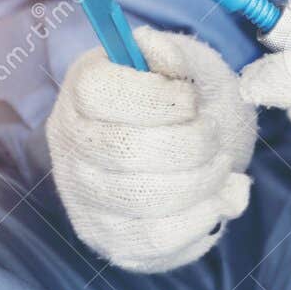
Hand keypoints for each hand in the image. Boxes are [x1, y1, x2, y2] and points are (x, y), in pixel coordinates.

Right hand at [46, 28, 255, 272]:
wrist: (195, 152)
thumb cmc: (189, 104)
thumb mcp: (189, 65)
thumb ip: (177, 52)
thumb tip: (157, 49)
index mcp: (82, 88)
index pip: (102, 95)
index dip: (161, 100)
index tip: (191, 100)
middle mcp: (69, 145)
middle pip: (126, 151)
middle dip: (193, 145)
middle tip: (215, 137)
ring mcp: (83, 198)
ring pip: (143, 200)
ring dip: (202, 183)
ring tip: (221, 167)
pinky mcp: (109, 240)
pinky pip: (157, 240)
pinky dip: (201, 219)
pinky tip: (216, 199)